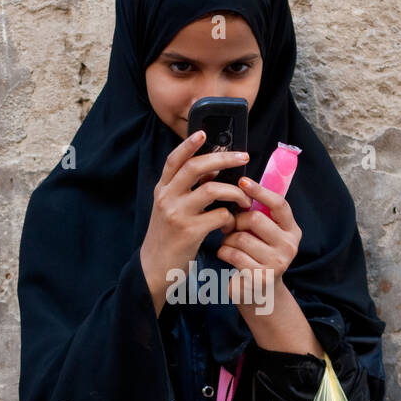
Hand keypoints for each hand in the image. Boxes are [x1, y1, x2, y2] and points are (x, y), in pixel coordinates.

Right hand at [139, 130, 251, 314]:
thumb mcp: (169, 209)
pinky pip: (219, 216)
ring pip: (212, 189)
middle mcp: (167, 198)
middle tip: (243, 157)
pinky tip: (230, 225)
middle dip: (223, 159)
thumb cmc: (168, 238)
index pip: (174, 160)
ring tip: (245, 199)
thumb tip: (213, 170)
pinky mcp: (189, 232)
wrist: (154, 268)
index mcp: (162, 190)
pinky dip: (230, 218)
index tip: (203, 132)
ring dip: (234, 192)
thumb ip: (185, 190)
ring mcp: (177, 214)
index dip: (188, 144)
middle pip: (196, 167)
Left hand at [215, 176, 301, 307]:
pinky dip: (224, 252)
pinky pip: (233, 254)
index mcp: (292, 230)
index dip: (260, 190)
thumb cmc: (257, 256)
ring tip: (229, 244)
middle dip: (236, 221)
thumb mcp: (264, 234)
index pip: (279, 204)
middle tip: (230, 227)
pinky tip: (226, 255)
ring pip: (241, 237)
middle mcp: (289, 246)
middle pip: (255, 219)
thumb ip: (260, 213)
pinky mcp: (260, 277)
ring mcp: (277, 263)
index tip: (242, 181)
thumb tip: (242, 183)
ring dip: (228, 239)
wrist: (259, 294)